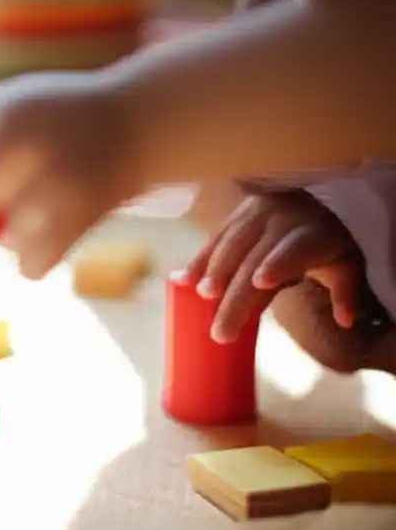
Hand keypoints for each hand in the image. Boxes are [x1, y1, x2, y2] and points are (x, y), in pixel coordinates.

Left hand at [0, 71, 140, 278]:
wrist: (140, 121)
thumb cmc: (58, 125)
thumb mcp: (7, 111)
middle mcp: (17, 136)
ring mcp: (51, 170)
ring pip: (3, 236)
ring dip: (11, 240)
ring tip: (35, 215)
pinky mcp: (81, 205)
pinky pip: (33, 260)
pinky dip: (37, 260)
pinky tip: (58, 231)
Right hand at [182, 192, 360, 342]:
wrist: (312, 198)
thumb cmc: (327, 241)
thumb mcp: (346, 264)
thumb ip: (345, 292)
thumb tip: (345, 321)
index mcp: (311, 234)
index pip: (294, 250)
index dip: (278, 264)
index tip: (261, 283)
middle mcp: (281, 220)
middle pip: (254, 260)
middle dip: (236, 296)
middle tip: (221, 331)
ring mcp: (255, 214)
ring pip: (230, 246)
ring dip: (213, 272)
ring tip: (201, 296)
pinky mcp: (236, 214)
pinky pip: (215, 237)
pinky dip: (199, 259)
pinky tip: (183, 279)